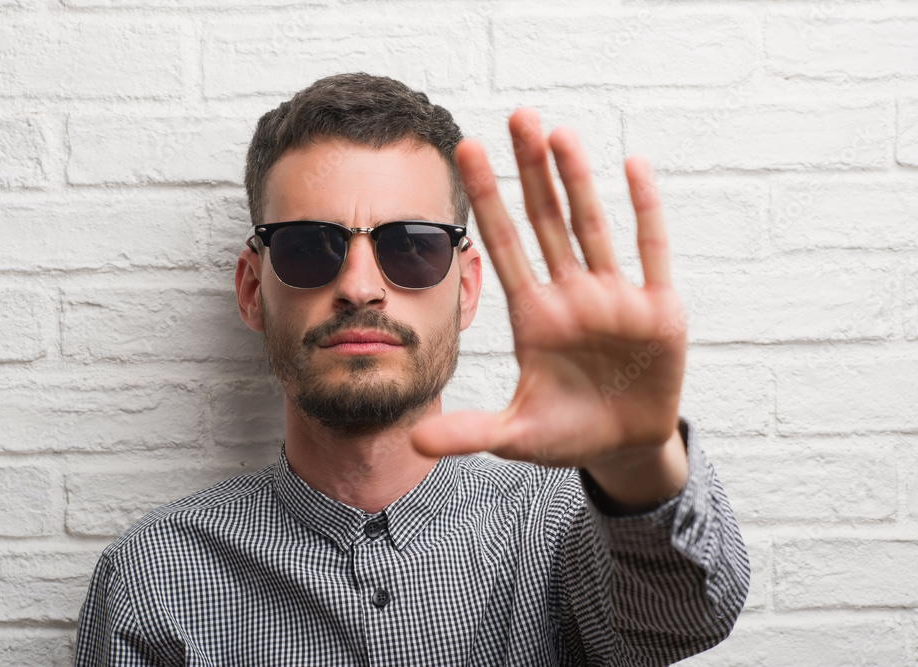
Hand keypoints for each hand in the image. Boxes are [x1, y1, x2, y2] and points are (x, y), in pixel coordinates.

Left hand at [412, 108, 687, 506]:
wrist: (626, 445)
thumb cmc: (568, 433)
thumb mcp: (516, 434)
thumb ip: (470, 431)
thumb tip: (414, 443)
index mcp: (534, 317)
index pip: (503, 246)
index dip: (487, 199)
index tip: (466, 150)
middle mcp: (571, 296)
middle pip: (546, 221)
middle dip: (531, 171)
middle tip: (516, 116)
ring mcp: (613, 298)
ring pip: (592, 226)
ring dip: (578, 180)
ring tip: (559, 133)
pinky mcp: (657, 309)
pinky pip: (651, 250)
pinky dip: (644, 210)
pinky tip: (632, 165)